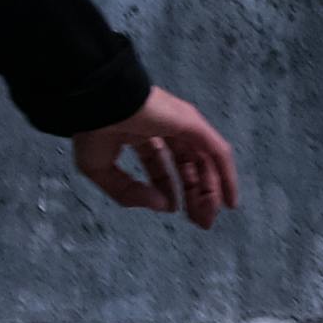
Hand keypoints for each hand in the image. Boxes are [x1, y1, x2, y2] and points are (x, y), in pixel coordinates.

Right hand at [69, 89, 239, 228]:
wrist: (100, 101)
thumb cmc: (94, 130)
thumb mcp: (100, 170)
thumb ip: (127, 192)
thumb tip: (161, 206)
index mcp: (139, 133)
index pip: (160, 163)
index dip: (167, 188)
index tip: (170, 209)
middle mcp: (164, 127)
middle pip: (188, 165)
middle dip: (194, 194)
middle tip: (200, 221)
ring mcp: (181, 124)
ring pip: (205, 161)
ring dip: (211, 191)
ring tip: (211, 217)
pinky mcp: (192, 123)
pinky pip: (217, 152)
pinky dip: (226, 176)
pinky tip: (229, 199)